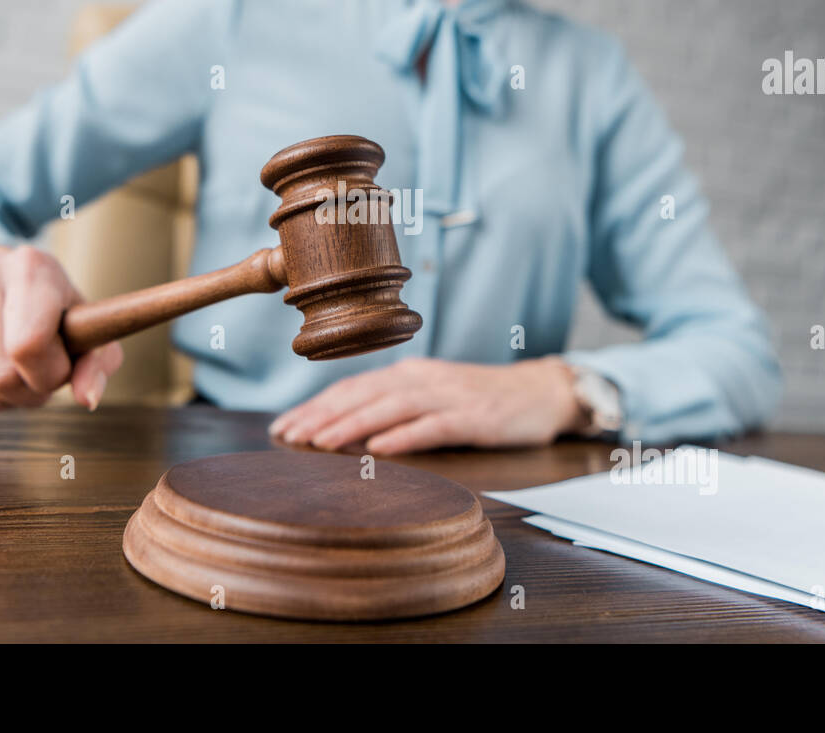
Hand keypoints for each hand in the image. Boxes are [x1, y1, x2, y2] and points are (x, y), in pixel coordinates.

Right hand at [0, 245, 123, 417]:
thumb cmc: (52, 310)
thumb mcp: (87, 327)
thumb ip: (98, 362)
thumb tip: (87, 398)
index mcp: (30, 268)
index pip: (28, 345)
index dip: (49, 374)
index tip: (59, 367)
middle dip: (27, 392)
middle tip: (37, 374)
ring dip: (0, 400)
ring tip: (12, 369)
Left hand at [268, 357, 588, 454]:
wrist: (542, 392)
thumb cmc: (483, 400)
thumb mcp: (433, 398)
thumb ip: (395, 408)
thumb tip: (347, 430)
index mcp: (408, 375)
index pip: (351, 389)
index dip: (315, 407)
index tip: (283, 426)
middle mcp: (422, 379)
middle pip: (362, 396)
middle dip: (320, 416)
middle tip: (286, 436)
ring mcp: (448, 396)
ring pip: (390, 408)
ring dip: (351, 425)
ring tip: (318, 443)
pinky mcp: (474, 417)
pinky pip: (433, 426)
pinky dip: (404, 436)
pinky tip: (379, 449)